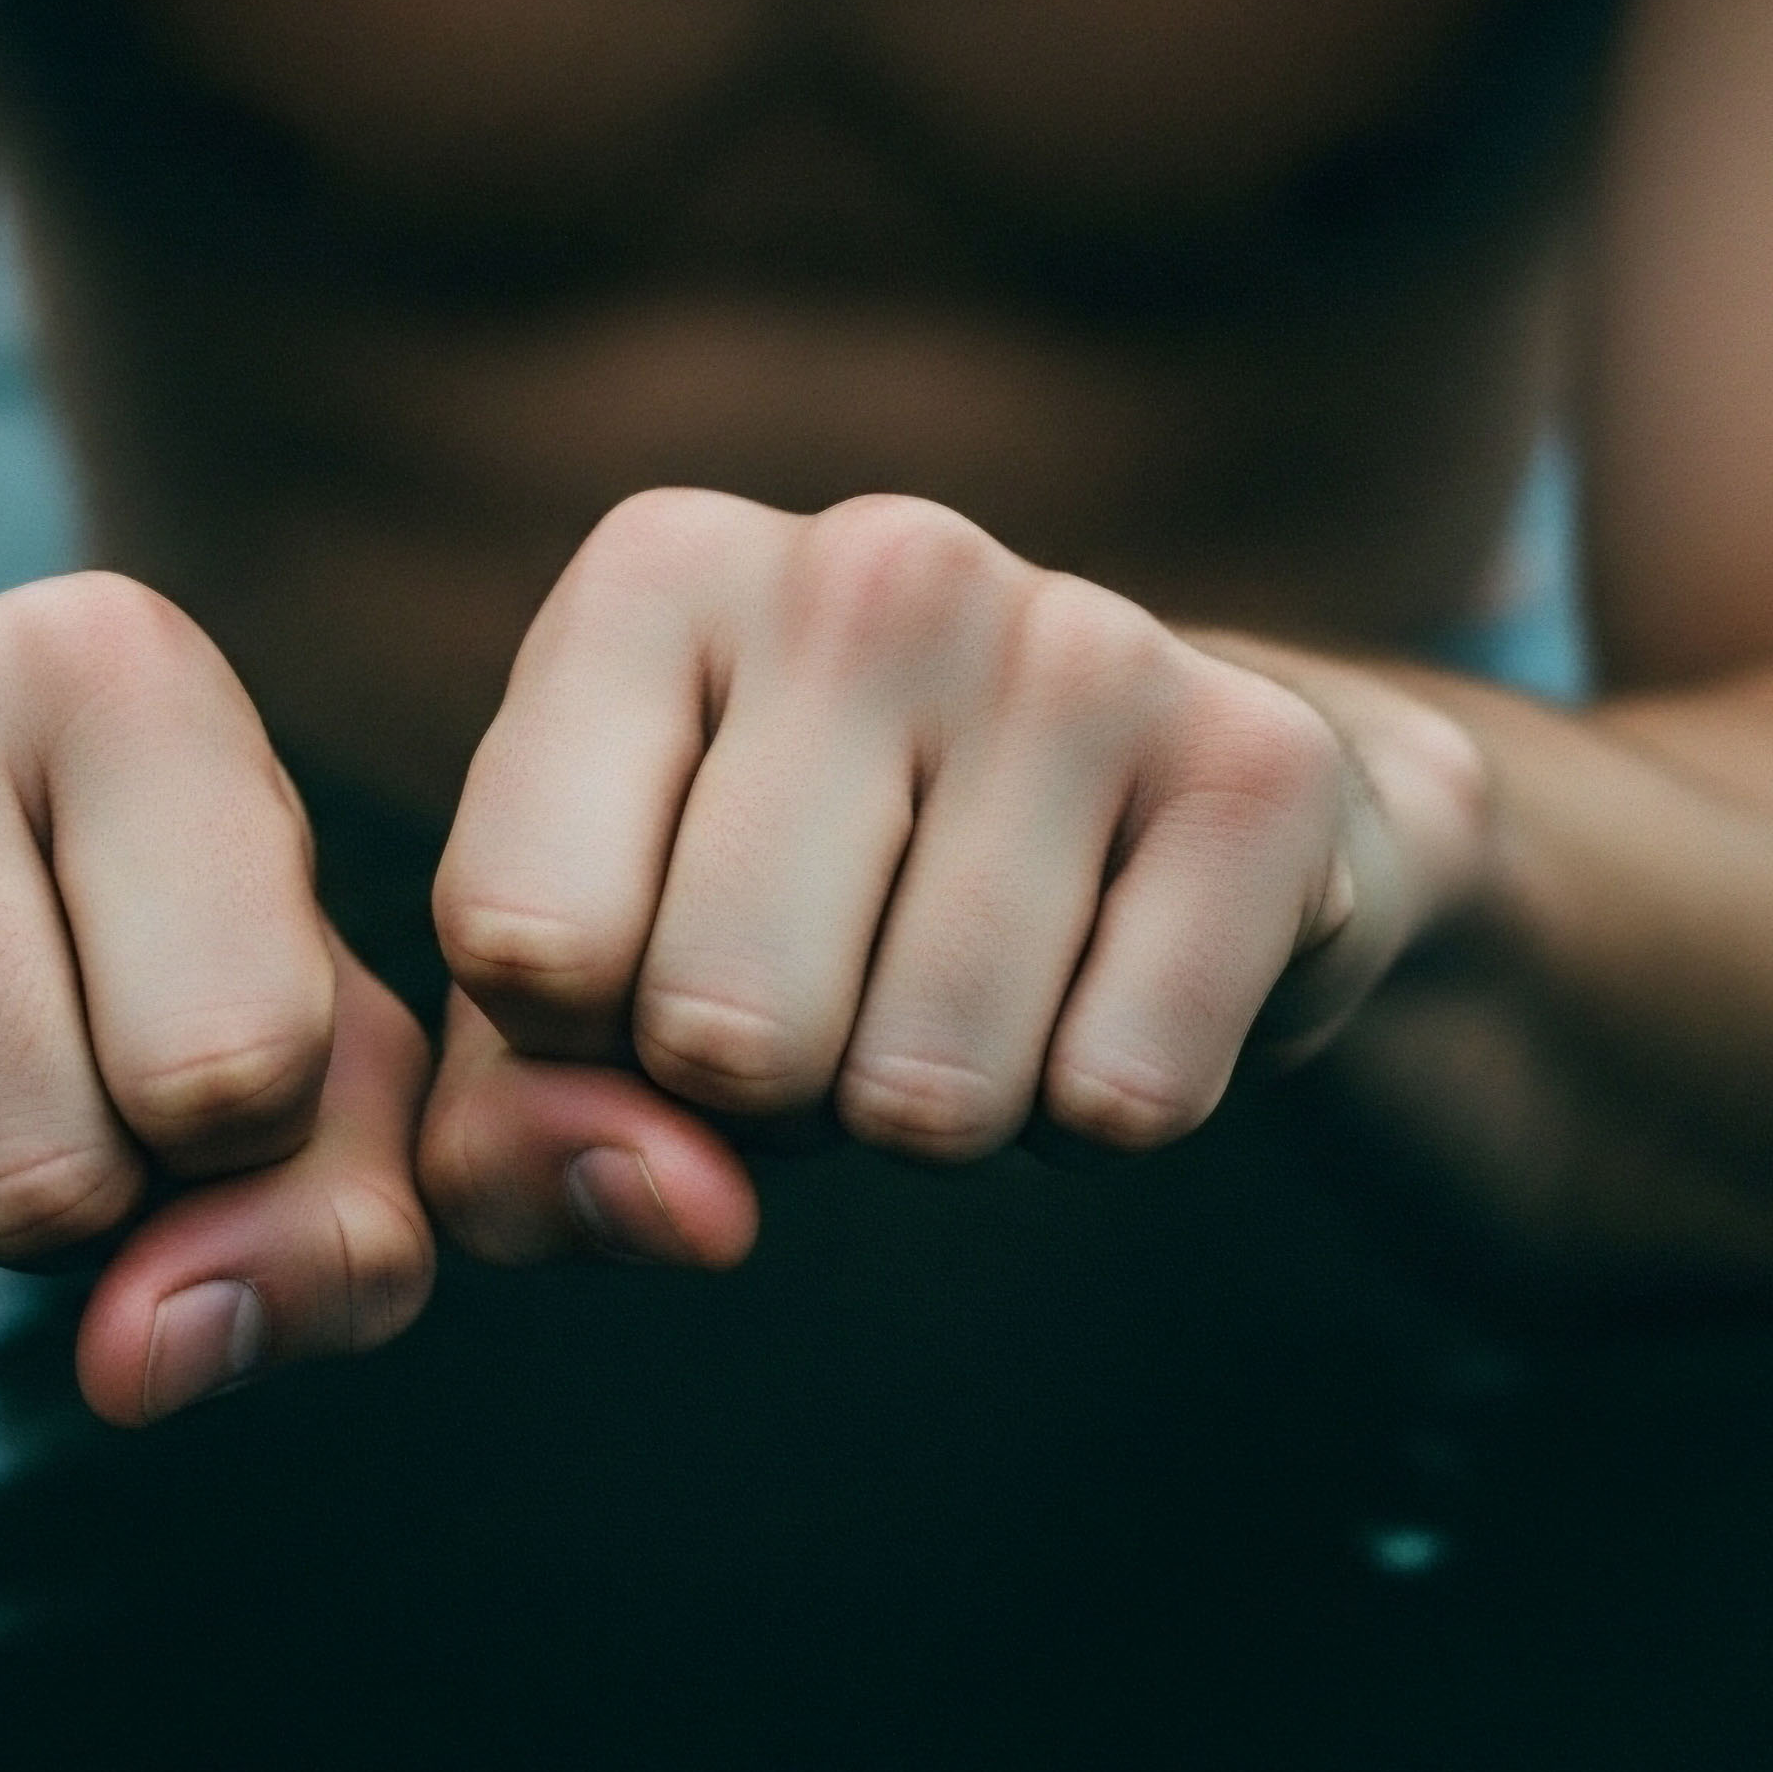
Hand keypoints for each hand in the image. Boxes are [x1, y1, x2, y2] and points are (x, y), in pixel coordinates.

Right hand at [0, 572, 431, 1423]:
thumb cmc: (123, 955)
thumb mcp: (307, 1057)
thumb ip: (338, 1230)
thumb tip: (145, 1358)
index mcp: (118, 664)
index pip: (229, 1075)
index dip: (225, 1140)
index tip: (180, 1037)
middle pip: (30, 1178)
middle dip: (56, 1206)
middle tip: (21, 1076)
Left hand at [418, 489, 1486, 1265]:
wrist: (1145, 823)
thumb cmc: (781, 913)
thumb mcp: (577, 1017)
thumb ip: (512, 1138)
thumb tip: (674, 1205)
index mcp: (654, 580)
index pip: (525, 940)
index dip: (583, 1046)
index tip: (648, 968)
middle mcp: (867, 566)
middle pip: (725, 1030)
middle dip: (768, 1099)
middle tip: (834, 992)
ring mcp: (1081, 642)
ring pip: (929, 1090)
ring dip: (936, 1119)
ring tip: (962, 982)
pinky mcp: (1260, 763)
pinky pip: (1123, 1098)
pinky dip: (1095, 1116)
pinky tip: (1103, 983)